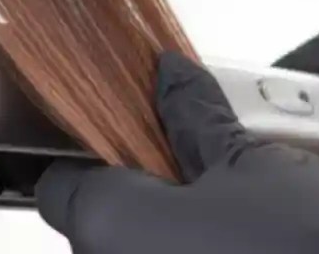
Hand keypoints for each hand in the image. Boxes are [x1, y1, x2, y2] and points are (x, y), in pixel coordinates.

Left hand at [36, 52, 318, 253]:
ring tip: (234, 213)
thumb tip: (171, 81)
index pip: (60, 181)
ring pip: (139, 253)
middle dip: (144, 190)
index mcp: (110, 225)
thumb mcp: (258, 163)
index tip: (130, 132)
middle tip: (198, 166)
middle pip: (101, 222)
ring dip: (173, 231)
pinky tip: (242, 250)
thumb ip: (198, 119)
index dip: (95, 149)